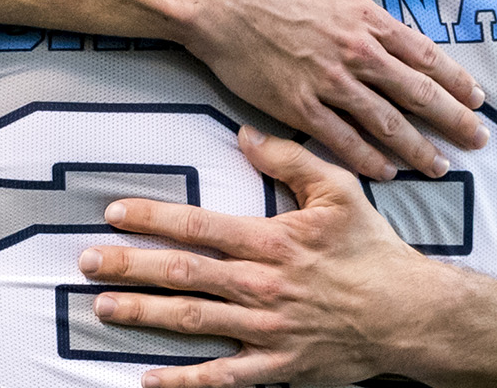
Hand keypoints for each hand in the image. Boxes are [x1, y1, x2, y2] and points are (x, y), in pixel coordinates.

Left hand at [80, 126, 449, 387]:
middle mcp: (263, 286)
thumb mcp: (340, 190)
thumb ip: (291, 158)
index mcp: (274, 241)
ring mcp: (267, 331)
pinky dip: (183, 382)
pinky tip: (147, 379)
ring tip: (103, 306)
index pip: (199, 226)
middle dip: (130, 265)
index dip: (153, 217)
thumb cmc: (373, 249)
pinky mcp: (277, 368)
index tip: (114, 212)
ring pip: (193, 321)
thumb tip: (245, 133)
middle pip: (184, 274)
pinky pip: (222, 379)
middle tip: (86, 261)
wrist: (410, 314)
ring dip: (144, 313)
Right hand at [182, 0, 486, 180]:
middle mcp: (356, 53)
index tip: (477, 98)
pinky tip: (386, 172)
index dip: (455, 80)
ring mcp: (329, 83)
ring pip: (386, 124)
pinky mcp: (298, 107)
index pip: (425, 55)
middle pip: (417, 94)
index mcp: (365, 16)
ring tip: (440, 167)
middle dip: (453, 120)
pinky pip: (342, 140)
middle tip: (478, 141)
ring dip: (418, 148)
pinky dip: (367, 159)